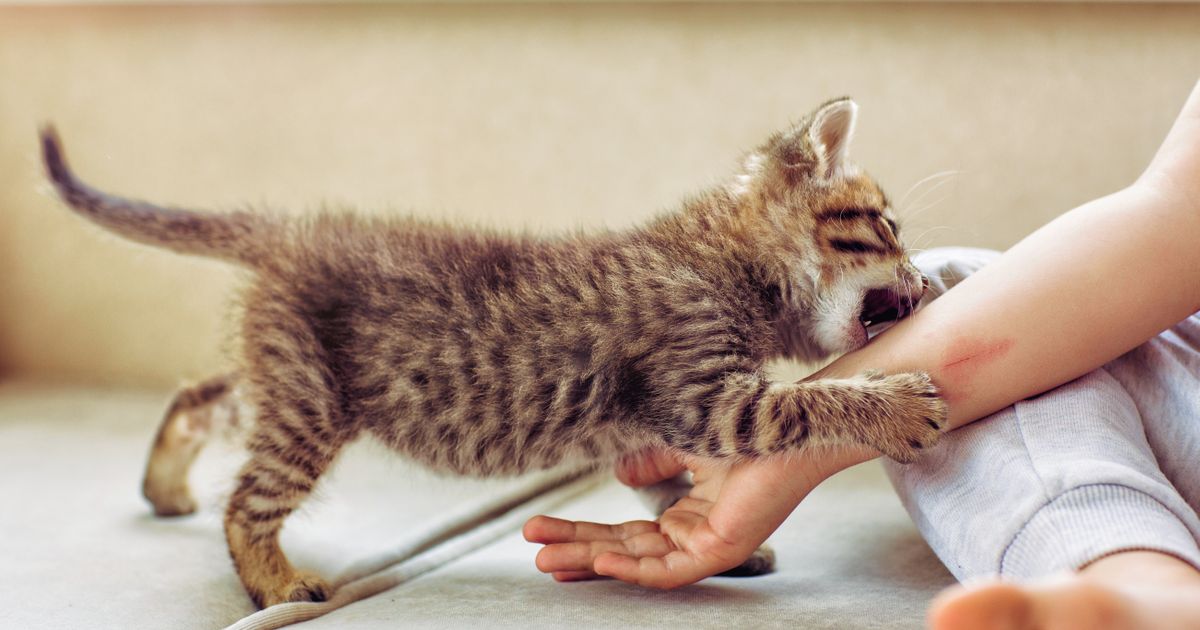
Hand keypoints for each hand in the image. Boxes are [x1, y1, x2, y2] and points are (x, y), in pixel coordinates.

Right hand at [523, 445, 872, 587]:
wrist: (794, 421)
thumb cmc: (749, 429)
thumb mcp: (682, 443)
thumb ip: (652, 462)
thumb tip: (619, 477)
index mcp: (688, 514)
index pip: (625, 534)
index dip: (582, 533)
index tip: (541, 530)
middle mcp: (696, 533)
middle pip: (624, 551)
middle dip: (576, 550)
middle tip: (534, 548)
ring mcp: (710, 543)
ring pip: (640, 564)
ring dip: (592, 562)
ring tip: (550, 559)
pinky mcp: (726, 548)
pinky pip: (672, 569)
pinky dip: (633, 568)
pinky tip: (600, 561)